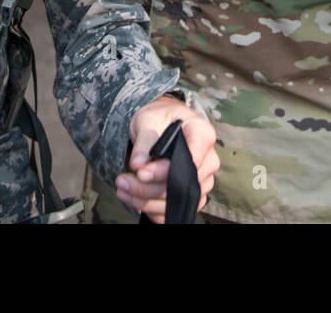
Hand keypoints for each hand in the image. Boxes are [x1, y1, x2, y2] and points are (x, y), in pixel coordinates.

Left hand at [119, 95, 218, 222]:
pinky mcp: (192, 196)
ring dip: (144, 201)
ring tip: (122, 188)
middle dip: (148, 187)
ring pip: (175, 201)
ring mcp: (203, 181)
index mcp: (203, 133)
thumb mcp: (148, 120)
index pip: (191, 159)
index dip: (164, 170)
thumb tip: (138, 165)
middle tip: (122, 181)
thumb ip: (145, 141)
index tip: (140, 172)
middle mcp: (209, 160)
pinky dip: (150, 209)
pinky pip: (173, 211)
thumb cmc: (159, 119)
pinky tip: (133, 198)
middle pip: (181, 184)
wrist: (163, 124)